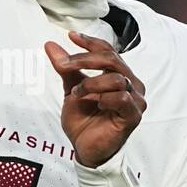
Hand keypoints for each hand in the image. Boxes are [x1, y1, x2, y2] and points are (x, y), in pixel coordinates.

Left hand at [45, 31, 145, 167]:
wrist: (85, 149)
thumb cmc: (84, 121)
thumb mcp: (72, 89)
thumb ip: (66, 69)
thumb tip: (50, 46)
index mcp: (121, 75)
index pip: (109, 51)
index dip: (91, 42)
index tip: (71, 37)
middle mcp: (132, 85)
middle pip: (112, 60)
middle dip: (85, 59)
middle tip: (65, 65)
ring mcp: (135, 101)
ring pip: (117, 78)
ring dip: (91, 83)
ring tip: (76, 93)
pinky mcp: (133, 116)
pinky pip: (122, 98)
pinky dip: (104, 97)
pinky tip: (95, 104)